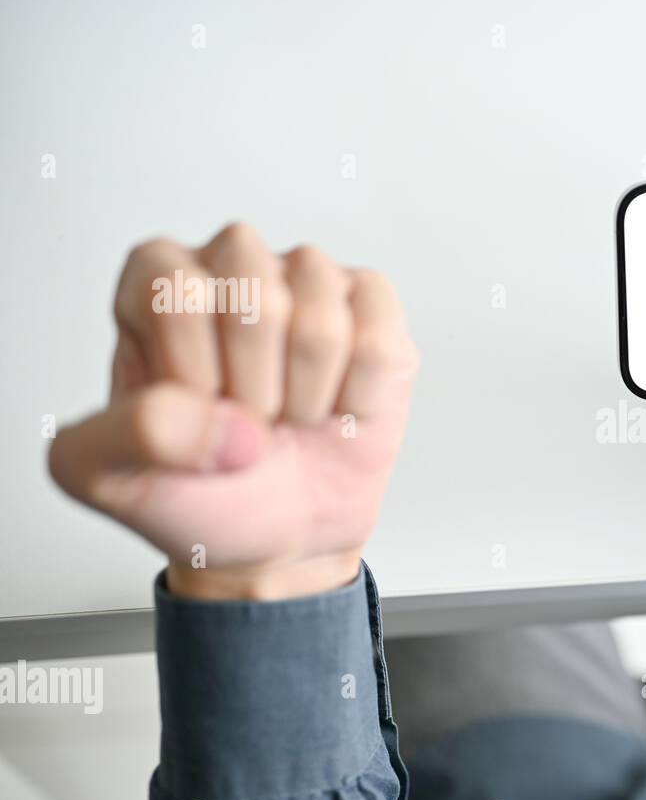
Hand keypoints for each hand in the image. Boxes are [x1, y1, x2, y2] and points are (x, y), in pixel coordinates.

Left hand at [49, 223, 419, 599]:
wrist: (278, 535)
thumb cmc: (198, 490)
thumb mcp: (112, 479)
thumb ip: (121, 434)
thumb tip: (194, 405)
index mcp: (158, 282)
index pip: (178, 293)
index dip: (193, 375)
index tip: (193, 411)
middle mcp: (236, 264)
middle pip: (256, 296)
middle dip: (255, 389)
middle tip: (247, 419)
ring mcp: (311, 281)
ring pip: (322, 320)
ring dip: (307, 396)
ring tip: (290, 415)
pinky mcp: (374, 310)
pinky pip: (379, 338)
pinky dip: (359, 395)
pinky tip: (338, 408)